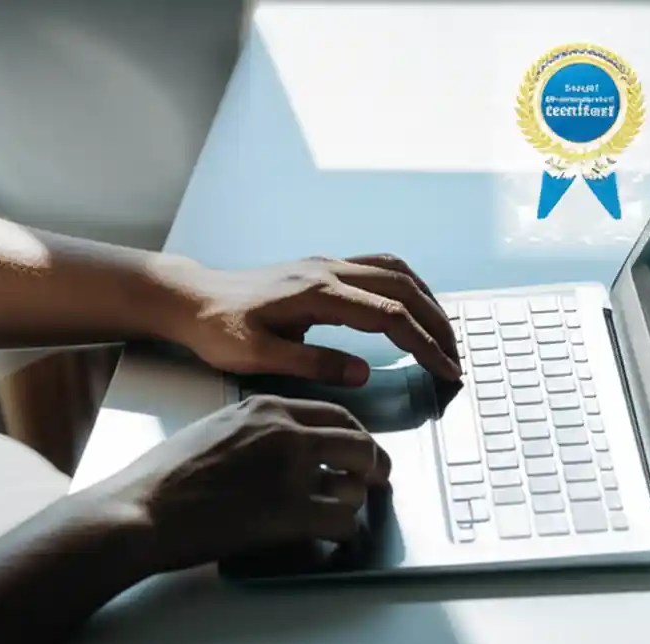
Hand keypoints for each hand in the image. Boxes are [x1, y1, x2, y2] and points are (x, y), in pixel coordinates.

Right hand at [86, 395, 388, 572]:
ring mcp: (291, 472)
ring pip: (356, 484)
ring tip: (342, 514)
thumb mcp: (217, 427)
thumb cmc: (165, 476)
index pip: (337, 415)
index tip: (361, 452)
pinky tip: (332, 538)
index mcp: (269, 408)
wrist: (138, 511)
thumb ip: (258, 428)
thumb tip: (290, 442)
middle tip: (377, 482)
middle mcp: (287, 433)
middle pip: (359, 444)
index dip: (356, 437)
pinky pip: (342, 522)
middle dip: (374, 465)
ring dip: (354, 503)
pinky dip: (344, 533)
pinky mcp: (289, 514)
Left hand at [170, 254, 460, 384]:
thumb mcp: (258, 356)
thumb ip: (313, 363)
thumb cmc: (219, 330)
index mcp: (318, 294)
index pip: (389, 317)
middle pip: (405, 290)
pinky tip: (417, 307)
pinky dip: (410, 288)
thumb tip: (363, 372)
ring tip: (445, 335)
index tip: (445, 370)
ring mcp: (330, 265)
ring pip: (398, 273)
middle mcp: (330, 271)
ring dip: (429, 302)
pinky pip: (382, 268)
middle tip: (456, 359)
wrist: (193, 299)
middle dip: (438, 325)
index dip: (423, 344)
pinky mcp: (327, 268)